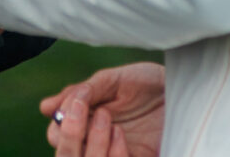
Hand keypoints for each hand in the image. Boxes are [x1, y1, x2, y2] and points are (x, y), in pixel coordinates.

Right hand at [41, 62, 166, 156]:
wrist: (184, 90)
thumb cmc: (148, 81)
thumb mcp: (114, 80)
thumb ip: (84, 91)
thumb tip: (45, 107)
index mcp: (88, 117)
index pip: (58, 132)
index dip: (59, 124)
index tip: (72, 108)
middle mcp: (97, 137)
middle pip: (68, 152)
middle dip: (73, 137)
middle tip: (93, 116)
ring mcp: (115, 150)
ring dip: (92, 144)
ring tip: (110, 120)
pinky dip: (113, 154)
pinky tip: (120, 134)